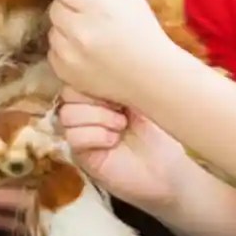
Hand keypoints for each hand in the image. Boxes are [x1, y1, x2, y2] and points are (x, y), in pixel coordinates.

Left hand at [48, 0, 179, 106]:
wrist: (152, 77)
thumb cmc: (142, 31)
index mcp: (98, 5)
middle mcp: (79, 29)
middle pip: (55, 6)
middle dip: (70, 8)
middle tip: (91, 17)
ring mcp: (69, 53)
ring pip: (53, 29)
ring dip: (66, 30)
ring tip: (91, 38)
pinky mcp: (64, 72)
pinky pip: (53, 52)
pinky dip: (65, 50)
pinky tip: (86, 54)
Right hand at [58, 87, 187, 209]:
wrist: (168, 169)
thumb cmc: (159, 134)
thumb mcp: (140, 100)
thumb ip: (119, 84)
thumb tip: (104, 66)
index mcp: (99, 95)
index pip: (76, 78)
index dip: (93, 81)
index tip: (119, 92)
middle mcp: (86, 112)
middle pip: (67, 94)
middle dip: (95, 100)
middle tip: (120, 110)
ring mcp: (82, 133)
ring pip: (67, 115)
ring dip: (97, 118)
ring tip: (120, 127)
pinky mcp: (82, 154)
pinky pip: (73, 137)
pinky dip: (95, 136)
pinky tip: (113, 141)